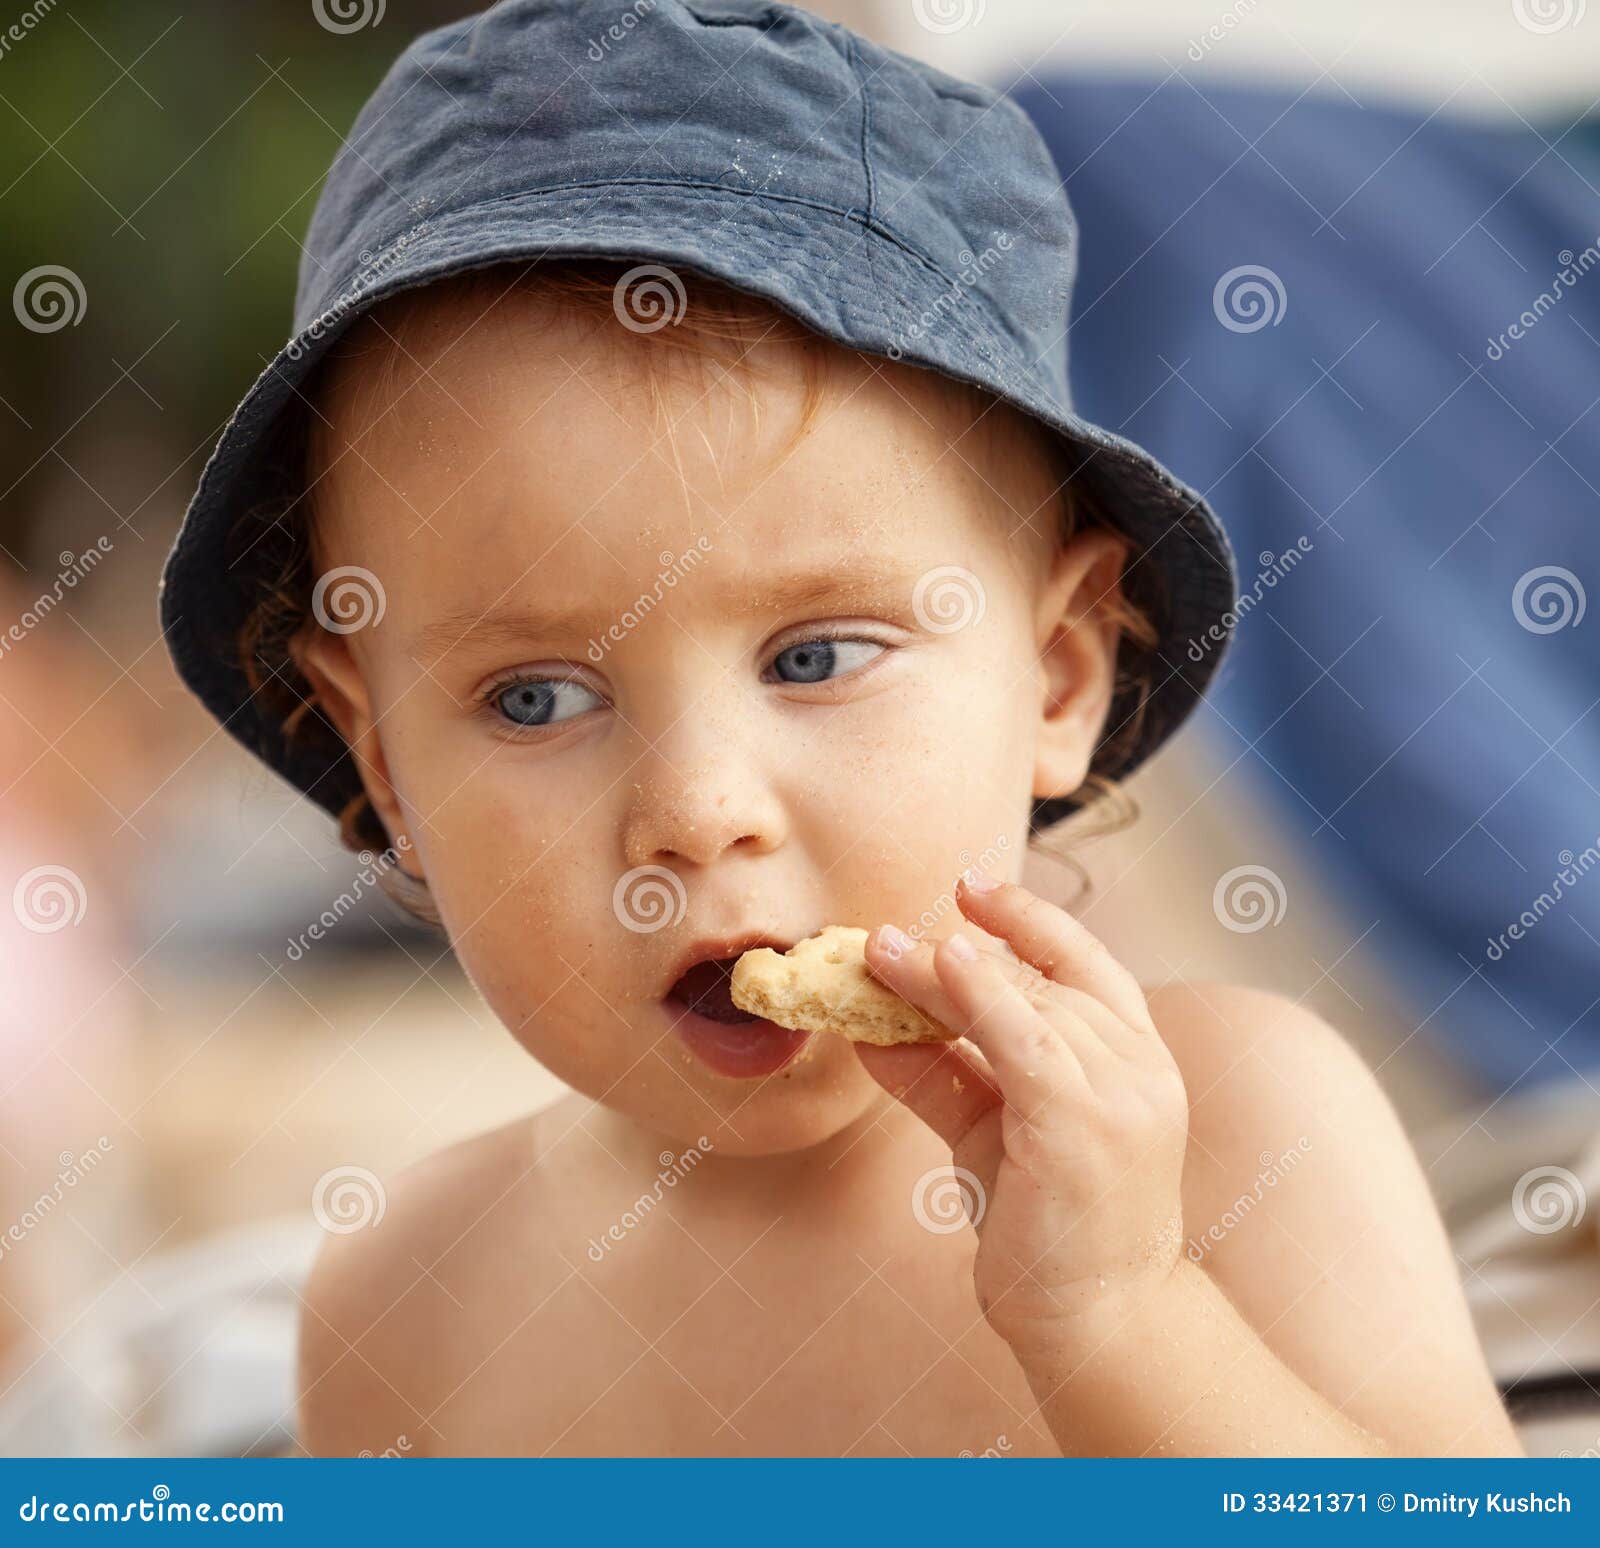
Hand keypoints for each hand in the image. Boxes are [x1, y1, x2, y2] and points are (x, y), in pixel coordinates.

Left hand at [860, 874, 1188, 1346]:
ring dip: (944, 973)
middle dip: (958, 952)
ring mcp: (1120, 1093)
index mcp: (1136, 1059)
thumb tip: (870, 1030)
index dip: (1030, 919)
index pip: (1086, 963)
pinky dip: (979, 998)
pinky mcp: (1083, 1125)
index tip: (971, 887)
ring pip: (1024, 1003)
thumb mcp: (994, 1132)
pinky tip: (938, 967)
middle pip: (1040, 981)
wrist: (1100, 1325)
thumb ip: (944, 1076)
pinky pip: (1023, 1041)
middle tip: (885, 937)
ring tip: (882, 952)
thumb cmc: (1052, 1226)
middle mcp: (1140, 1066)